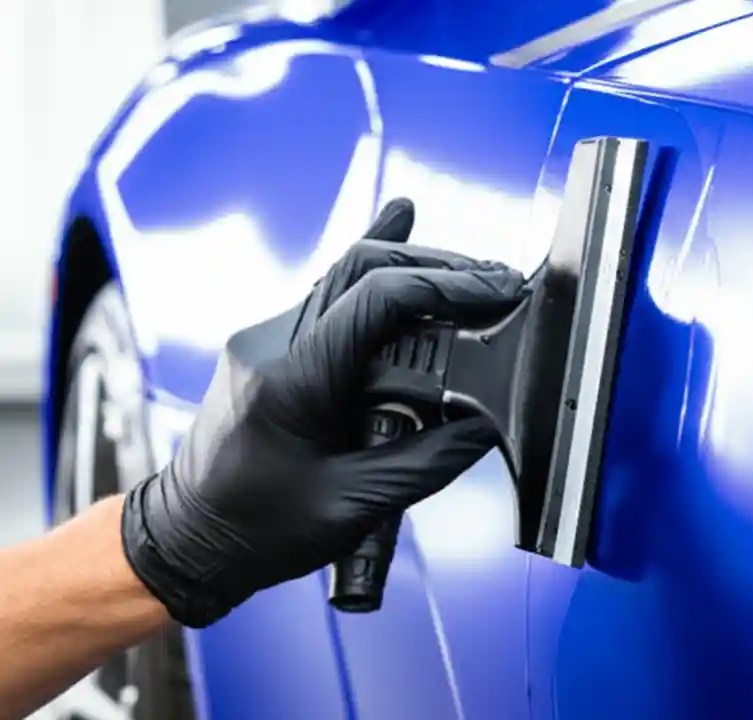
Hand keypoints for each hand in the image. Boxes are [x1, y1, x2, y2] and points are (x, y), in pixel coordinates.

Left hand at [121, 199, 523, 626]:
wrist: (187, 541)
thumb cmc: (257, 532)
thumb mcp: (354, 508)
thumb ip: (428, 461)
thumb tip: (486, 424)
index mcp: (290, 380)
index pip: (377, 299)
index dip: (446, 286)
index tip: (496, 292)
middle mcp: (270, 344)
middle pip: (361, 266)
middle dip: (437, 265)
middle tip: (496, 279)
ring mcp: (265, 339)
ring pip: (345, 274)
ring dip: (411, 268)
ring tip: (472, 277)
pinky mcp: (271, 347)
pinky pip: (330, 295)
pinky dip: (377, 276)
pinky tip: (401, 230)